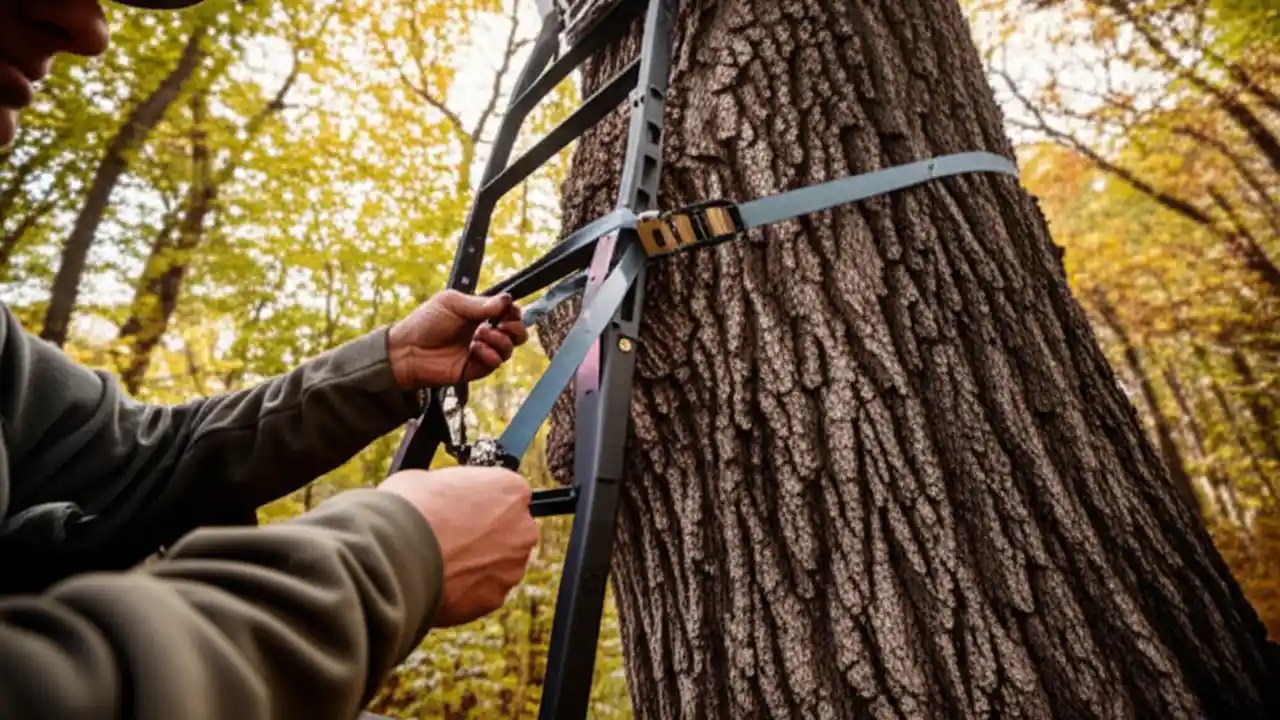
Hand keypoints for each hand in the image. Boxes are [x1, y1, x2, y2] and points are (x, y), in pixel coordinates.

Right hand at [378, 466, 536, 626]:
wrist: (396, 553)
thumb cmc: (409, 507)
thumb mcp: (427, 480)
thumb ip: (450, 490)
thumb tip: (441, 497)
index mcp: (511, 490)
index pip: (507, 495)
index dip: (481, 504)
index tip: (462, 511)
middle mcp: (522, 528)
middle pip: (509, 533)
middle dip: (484, 538)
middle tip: (451, 540)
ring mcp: (512, 567)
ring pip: (498, 566)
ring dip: (476, 566)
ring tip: (439, 564)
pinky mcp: (495, 598)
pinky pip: (482, 593)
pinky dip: (465, 592)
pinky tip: (439, 585)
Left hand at [387, 290, 529, 388]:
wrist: (408, 350)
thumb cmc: (425, 322)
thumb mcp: (451, 303)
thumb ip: (480, 304)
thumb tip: (507, 300)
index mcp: (481, 313)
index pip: (509, 312)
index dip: (513, 311)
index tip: (507, 309)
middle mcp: (485, 332)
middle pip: (518, 332)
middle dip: (515, 327)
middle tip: (501, 324)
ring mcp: (483, 351)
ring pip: (510, 347)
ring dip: (499, 339)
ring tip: (479, 335)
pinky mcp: (478, 368)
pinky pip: (497, 362)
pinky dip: (490, 354)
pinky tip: (474, 349)